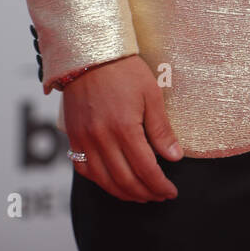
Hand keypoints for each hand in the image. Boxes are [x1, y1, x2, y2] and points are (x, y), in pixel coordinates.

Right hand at [62, 54, 182, 201]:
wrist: (89, 55)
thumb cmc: (124, 70)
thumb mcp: (151, 94)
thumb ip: (161, 129)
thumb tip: (175, 157)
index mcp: (124, 128)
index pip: (146, 170)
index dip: (160, 185)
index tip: (171, 191)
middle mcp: (102, 139)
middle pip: (126, 181)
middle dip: (146, 193)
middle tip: (159, 195)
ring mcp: (84, 140)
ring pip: (105, 181)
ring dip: (124, 193)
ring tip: (141, 195)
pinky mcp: (73, 137)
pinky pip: (84, 170)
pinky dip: (101, 182)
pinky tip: (113, 182)